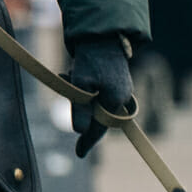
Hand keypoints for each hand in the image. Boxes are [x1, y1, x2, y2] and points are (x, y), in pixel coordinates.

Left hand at [63, 35, 133, 158]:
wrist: (103, 38)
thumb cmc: (91, 60)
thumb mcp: (80, 84)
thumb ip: (80, 109)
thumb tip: (80, 132)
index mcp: (116, 100)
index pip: (101, 128)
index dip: (88, 141)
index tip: (79, 154)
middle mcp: (123, 99)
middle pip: (99, 118)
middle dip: (81, 110)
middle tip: (69, 82)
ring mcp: (122, 92)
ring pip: (98, 107)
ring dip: (83, 98)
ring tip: (72, 73)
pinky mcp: (118, 85)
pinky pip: (101, 97)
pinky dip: (88, 92)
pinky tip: (78, 73)